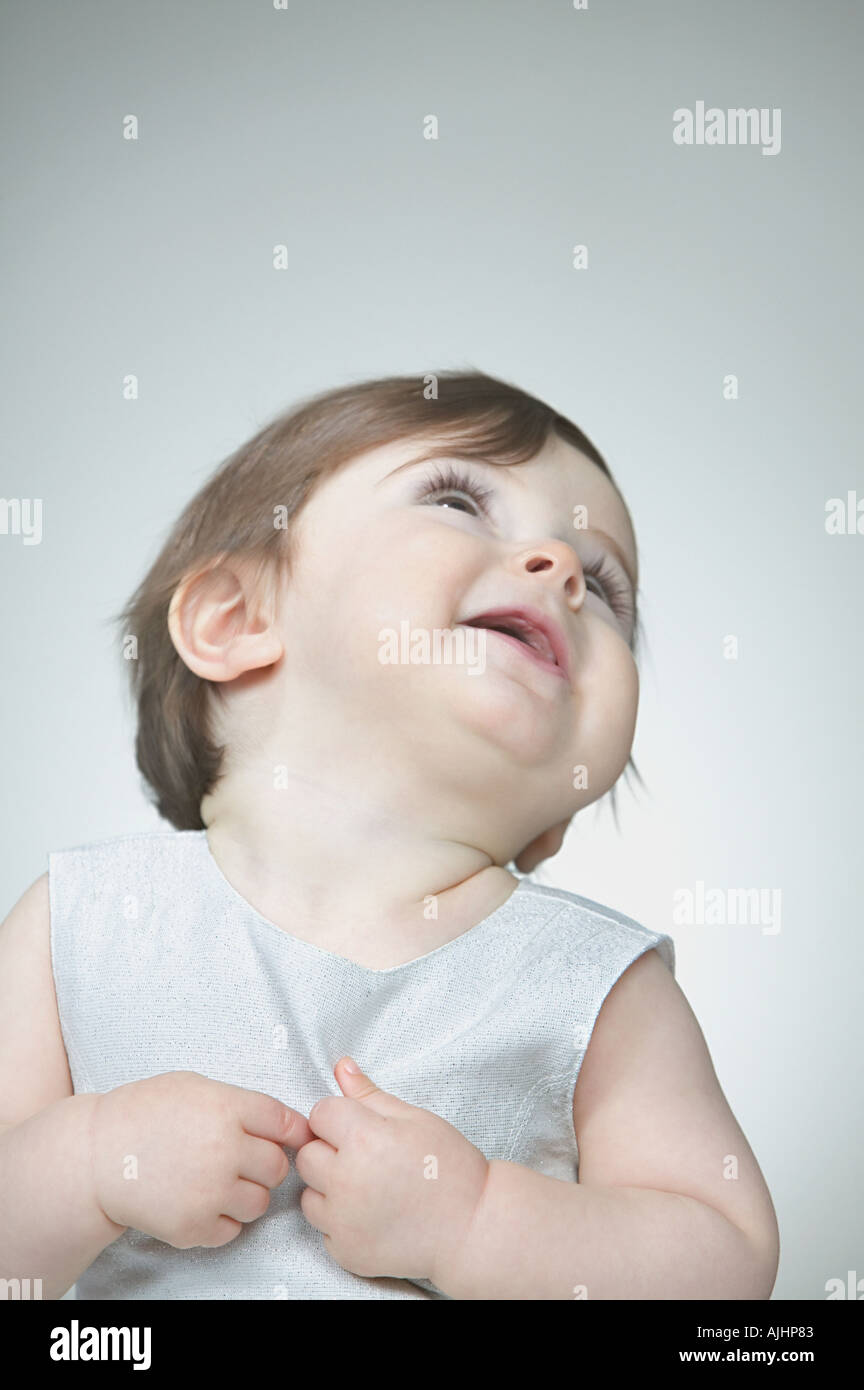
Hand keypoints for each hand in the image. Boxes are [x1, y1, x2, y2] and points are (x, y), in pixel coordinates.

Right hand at [88, 1070, 314, 1248]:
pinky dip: (222, 1220)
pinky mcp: (193, 1227)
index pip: (286, 1124)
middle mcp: (224, 1150)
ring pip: (260, 1203)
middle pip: (278, 1167)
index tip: (290, 1137)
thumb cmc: (144, 1114)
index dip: (293, 1131)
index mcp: (226, 1109)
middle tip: (241, 1160)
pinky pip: (233, 1230)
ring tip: (218, 1182)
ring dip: (247, 1194)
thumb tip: (288, 1124)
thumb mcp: (194, 1087)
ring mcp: (209, 1192)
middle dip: (265, 1164)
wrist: (95, 1156)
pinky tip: (201, 1201)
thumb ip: (240, 1103)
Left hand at [296, 1057, 489, 1285]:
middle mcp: (346, 1181)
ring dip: (329, 1188)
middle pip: (307, 1154)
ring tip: (368, 1188)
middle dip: (329, 1151)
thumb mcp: (415, 1118)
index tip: (362, 1128)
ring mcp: (343, 1222)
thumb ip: (370, 1095)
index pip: (320, 1113)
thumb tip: (341, 1067)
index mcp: (364, 1139)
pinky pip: (323, 1228)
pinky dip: (340, 1221)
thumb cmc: (449, 1166)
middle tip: (366, 1158)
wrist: (471, 1228)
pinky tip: (372, 1215)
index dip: (340, 1117)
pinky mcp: (345, 1252)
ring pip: (308, 1194)